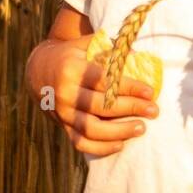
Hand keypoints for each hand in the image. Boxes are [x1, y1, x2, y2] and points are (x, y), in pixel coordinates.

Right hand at [27, 37, 159, 155]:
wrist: (38, 72)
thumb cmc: (70, 56)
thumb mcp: (84, 44)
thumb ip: (108, 47)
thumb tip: (138, 55)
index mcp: (71, 69)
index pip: (104, 81)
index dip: (128, 87)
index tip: (150, 92)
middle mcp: (65, 93)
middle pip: (101, 106)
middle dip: (131, 109)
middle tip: (154, 110)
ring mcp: (62, 113)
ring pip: (91, 129)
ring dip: (119, 131)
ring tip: (141, 128)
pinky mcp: (62, 127)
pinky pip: (82, 143)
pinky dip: (101, 148)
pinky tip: (121, 144)